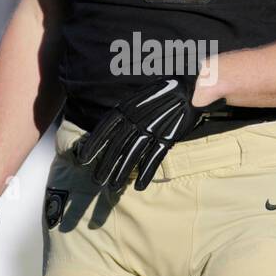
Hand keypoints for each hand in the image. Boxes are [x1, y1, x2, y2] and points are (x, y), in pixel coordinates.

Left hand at [75, 77, 224, 191]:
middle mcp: (138, 118)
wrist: (192, 87)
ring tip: (113, 187)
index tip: (83, 159)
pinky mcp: (169, 137)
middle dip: (106, 164)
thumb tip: (110, 128)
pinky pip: (155, 157)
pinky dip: (147, 172)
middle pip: (117, 145)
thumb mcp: (140, 98)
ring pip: (133, 154)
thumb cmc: (163, 93)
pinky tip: (139, 186)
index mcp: (129, 106)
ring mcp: (153, 128)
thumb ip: (126, 112)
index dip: (94, 144)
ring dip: (122, 172)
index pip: (106, 127)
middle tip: (96, 181)